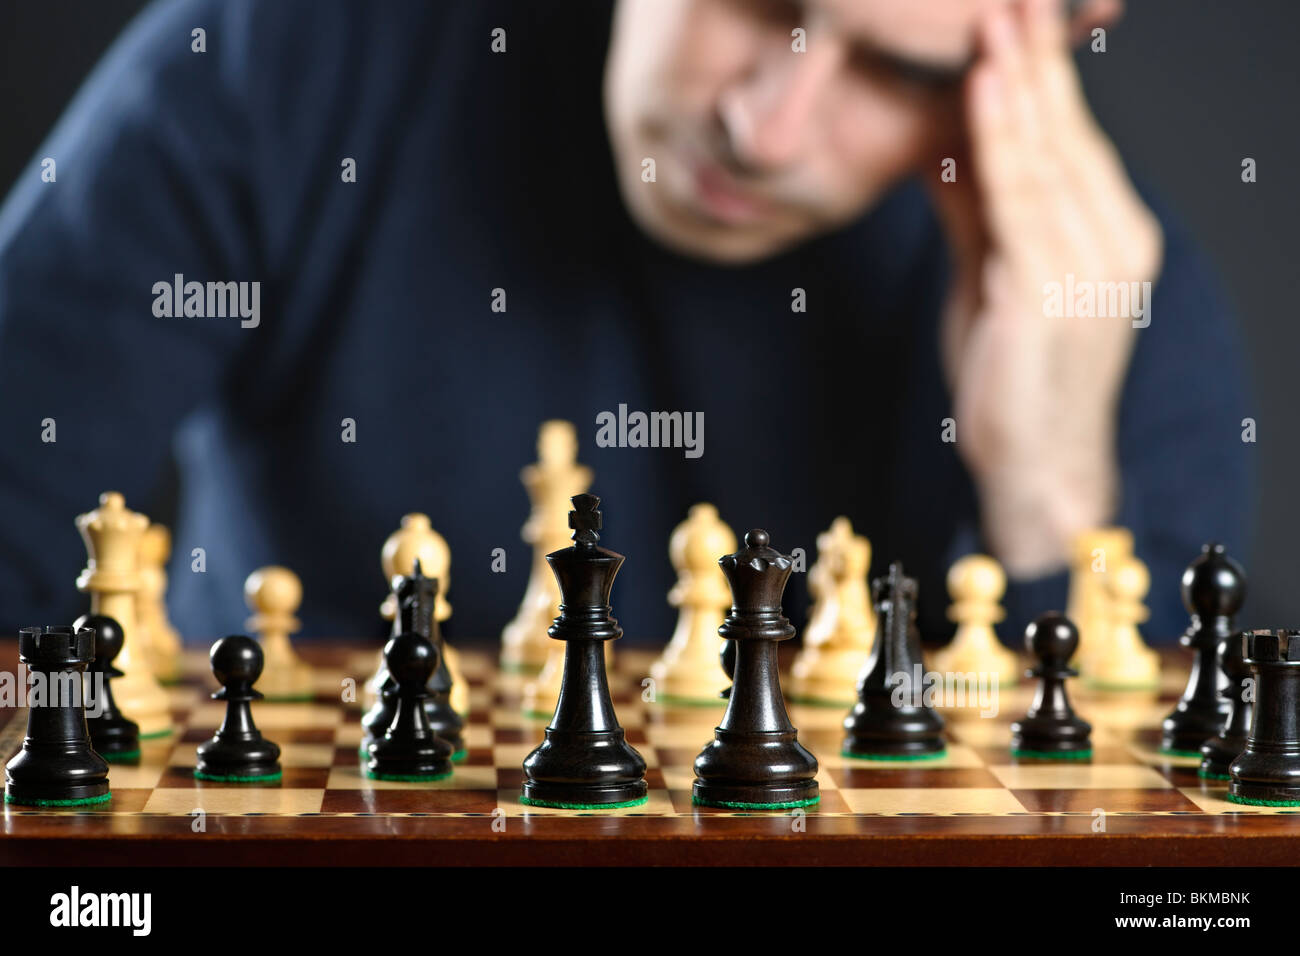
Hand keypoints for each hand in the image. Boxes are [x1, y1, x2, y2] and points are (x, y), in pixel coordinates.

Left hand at [928, 0, 1162, 576]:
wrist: (1034, 470)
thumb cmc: (1012, 382)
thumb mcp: (988, 282)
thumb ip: (975, 214)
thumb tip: (944, 149)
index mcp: (1107, 237)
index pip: (1072, 140)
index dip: (1041, 75)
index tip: (1013, 16)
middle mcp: (1112, 241)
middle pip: (1067, 132)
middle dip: (1033, 56)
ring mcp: (1089, 264)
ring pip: (1046, 153)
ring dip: (1015, 79)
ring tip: (993, 17)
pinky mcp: (1052, 289)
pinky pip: (1020, 197)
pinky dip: (1000, 138)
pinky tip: (983, 89)